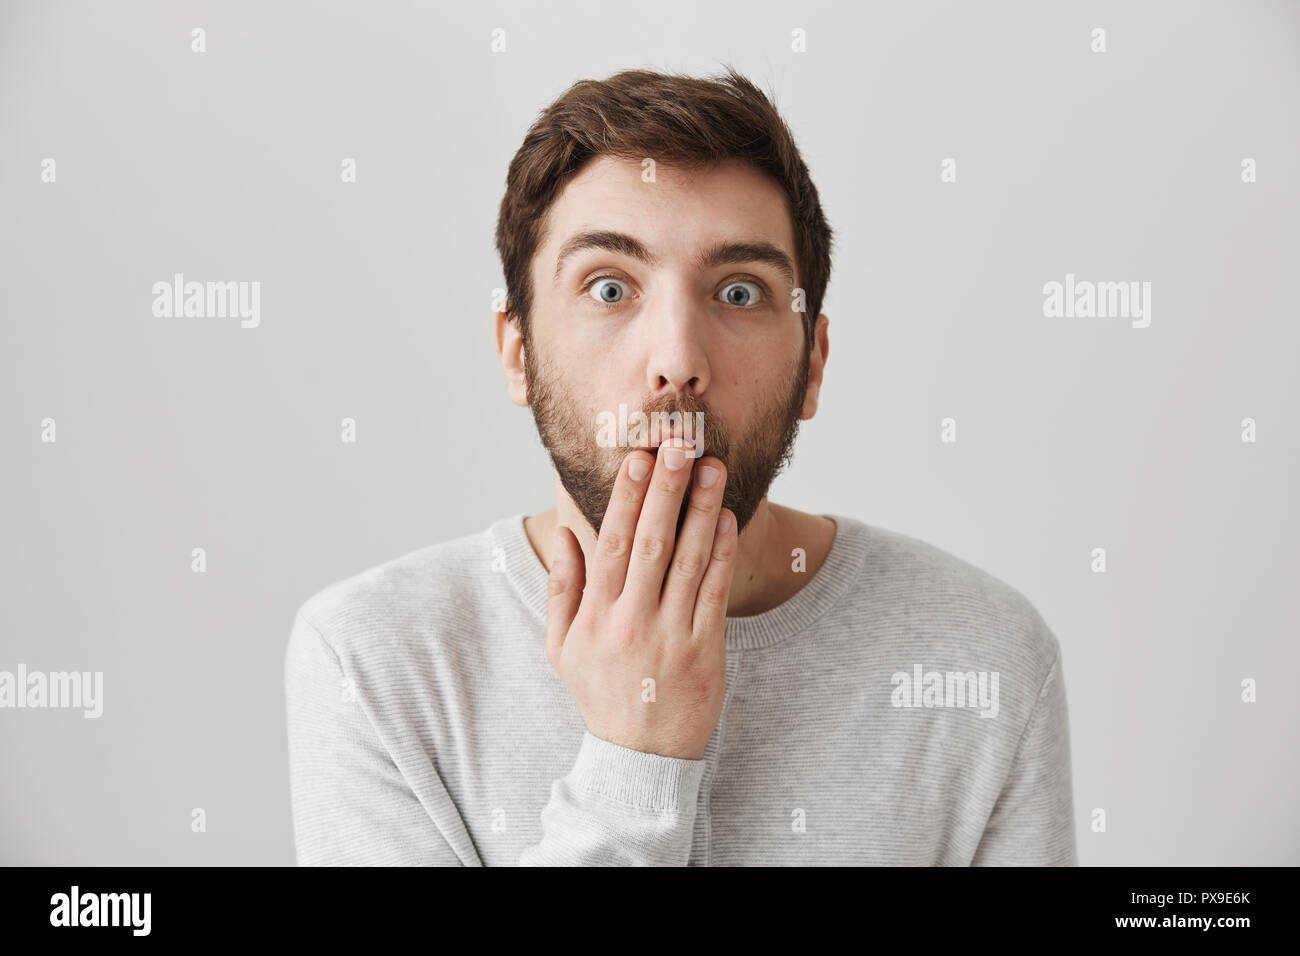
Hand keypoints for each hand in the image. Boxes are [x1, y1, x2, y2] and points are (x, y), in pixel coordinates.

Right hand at [545, 441, 736, 760]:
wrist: (641, 755)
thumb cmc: (601, 692)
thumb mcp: (562, 646)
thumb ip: (562, 588)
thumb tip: (565, 535)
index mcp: (597, 616)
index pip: (612, 545)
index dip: (627, 499)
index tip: (639, 459)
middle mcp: (632, 621)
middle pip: (651, 543)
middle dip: (666, 491)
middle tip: (679, 446)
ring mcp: (671, 635)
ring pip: (688, 561)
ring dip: (701, 510)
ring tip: (711, 468)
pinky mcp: (705, 649)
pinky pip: (715, 592)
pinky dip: (721, 552)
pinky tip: (726, 519)